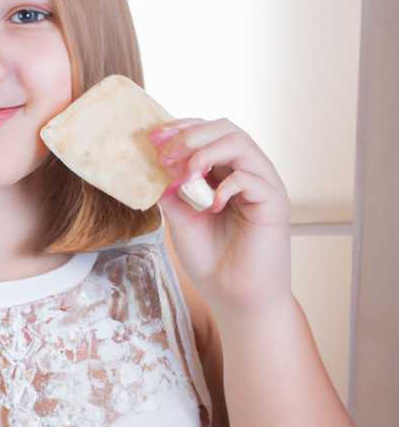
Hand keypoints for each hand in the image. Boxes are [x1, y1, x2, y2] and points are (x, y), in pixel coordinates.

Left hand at [150, 118, 291, 315]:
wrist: (234, 297)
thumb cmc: (211, 260)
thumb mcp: (180, 220)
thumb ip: (171, 192)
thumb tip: (152, 166)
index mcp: (225, 174)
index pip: (208, 134)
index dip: (181, 129)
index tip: (153, 137)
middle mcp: (246, 173)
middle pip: (226, 129)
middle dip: (191, 135)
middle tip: (165, 153)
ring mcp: (263, 186)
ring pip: (241, 144)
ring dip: (206, 153)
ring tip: (185, 174)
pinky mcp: (274, 203)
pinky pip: (252, 178)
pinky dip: (226, 185)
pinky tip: (210, 206)